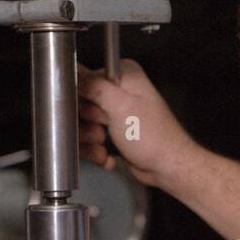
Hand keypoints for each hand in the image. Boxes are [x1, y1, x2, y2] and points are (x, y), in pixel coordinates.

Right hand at [78, 58, 201, 188]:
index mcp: (122, 76)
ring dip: (89, 140)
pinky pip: (87, 140)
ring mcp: (113, 113)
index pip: (83, 78)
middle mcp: (117, 91)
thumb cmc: (153, 137)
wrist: (166, 167)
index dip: (81, 99)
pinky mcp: (110, 132)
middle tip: (102, 130)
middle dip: (86, 123)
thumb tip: (73, 71)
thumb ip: (94, 86)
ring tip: (105, 145)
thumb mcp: (121, 106)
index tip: (92, 112)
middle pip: (78, 103)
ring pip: (81, 124)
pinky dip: (94, 151)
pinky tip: (107, 155)